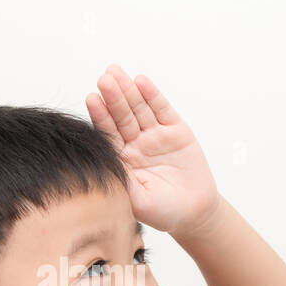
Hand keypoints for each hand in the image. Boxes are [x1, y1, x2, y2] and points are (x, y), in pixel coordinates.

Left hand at [85, 64, 220, 235]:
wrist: (194, 213)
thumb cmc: (162, 211)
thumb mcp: (137, 201)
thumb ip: (122, 181)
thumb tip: (103, 163)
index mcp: (121, 160)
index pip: (108, 134)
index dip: (101, 116)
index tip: (92, 98)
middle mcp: (135, 144)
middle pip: (121, 116)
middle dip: (113, 97)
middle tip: (103, 78)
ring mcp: (154, 135)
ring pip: (139, 109)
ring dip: (128, 90)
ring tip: (116, 73)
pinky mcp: (175, 130)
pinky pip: (162, 109)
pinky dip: (152, 95)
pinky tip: (141, 81)